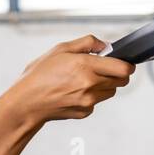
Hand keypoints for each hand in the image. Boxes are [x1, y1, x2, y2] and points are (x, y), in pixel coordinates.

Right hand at [10, 35, 134, 124]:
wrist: (26, 103)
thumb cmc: (39, 75)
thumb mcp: (60, 49)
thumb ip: (87, 43)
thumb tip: (104, 45)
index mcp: (85, 66)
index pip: (123, 68)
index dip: (127, 64)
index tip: (124, 62)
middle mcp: (89, 84)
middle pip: (122, 81)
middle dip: (116, 73)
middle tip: (104, 69)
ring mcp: (88, 101)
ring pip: (111, 91)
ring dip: (104, 84)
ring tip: (84, 80)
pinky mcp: (85, 112)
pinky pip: (97, 102)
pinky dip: (91, 96)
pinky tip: (74, 92)